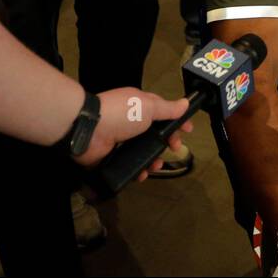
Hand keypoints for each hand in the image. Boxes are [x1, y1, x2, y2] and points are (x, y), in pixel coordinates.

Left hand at [74, 88, 193, 176]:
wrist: (88, 129)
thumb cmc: (122, 113)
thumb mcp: (148, 107)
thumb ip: (167, 108)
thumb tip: (185, 103)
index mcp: (140, 107)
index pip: (163, 113)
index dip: (177, 121)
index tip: (188, 130)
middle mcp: (131, 123)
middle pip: (155, 134)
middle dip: (167, 143)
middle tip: (175, 149)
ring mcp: (121, 140)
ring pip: (143, 152)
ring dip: (153, 159)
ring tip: (156, 166)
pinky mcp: (111, 156)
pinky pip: (128, 165)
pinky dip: (137, 170)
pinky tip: (142, 174)